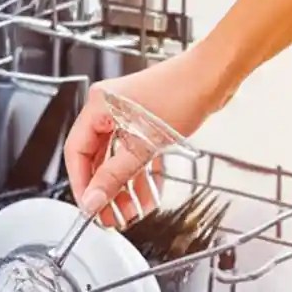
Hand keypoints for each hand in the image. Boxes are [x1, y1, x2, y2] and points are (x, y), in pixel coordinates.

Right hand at [63, 42, 235, 225]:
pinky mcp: (148, 124)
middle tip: (108, 216)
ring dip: (123, 188)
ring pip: (119, 160)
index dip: (81, 183)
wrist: (214, 76)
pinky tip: (146, 197)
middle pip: (97, 158)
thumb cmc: (182, 91)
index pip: (76, 151)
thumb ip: (115, 176)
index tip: (90, 206)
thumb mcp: (142, 144)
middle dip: (104, 190)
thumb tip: (94, 199)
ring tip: (127, 213)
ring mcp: (130, 116)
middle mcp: (110, 109)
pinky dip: (141, 176)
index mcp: (98, 106)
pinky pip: (137, 155)